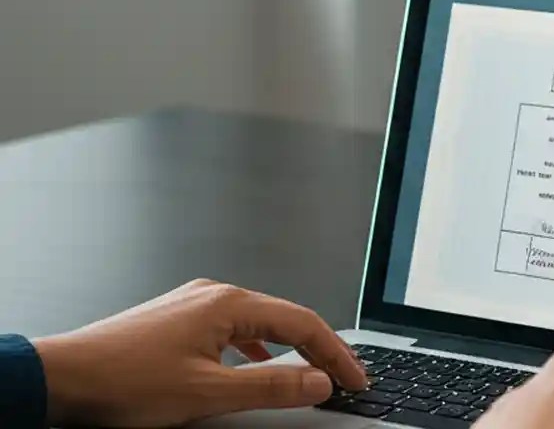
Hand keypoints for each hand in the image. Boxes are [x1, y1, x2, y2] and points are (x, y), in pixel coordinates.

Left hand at [33, 279, 366, 427]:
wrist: (61, 378)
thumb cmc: (122, 382)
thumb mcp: (207, 393)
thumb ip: (271, 386)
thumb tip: (317, 381)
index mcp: (228, 304)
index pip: (303, 324)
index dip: (336, 355)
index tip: (355, 379)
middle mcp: (213, 295)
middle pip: (284, 319)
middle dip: (318, 350)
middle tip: (342, 378)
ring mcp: (192, 305)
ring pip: (259, 324)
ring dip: (288, 351)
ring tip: (307, 375)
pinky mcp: (176, 320)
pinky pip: (233, 330)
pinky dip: (256, 350)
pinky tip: (253, 368)